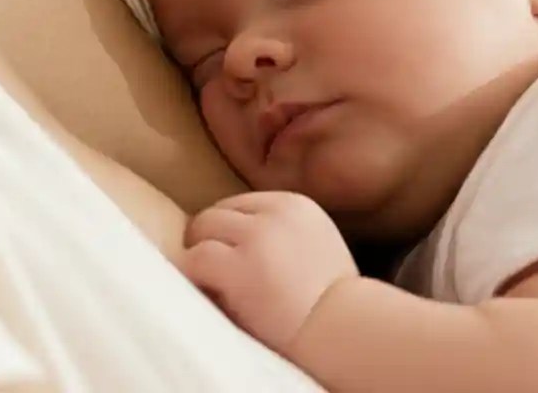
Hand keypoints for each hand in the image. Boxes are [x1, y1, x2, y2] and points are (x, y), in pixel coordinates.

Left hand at [181, 191, 357, 354]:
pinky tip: (208, 294)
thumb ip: (283, 232)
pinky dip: (194, 276)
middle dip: (210, 241)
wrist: (344, 332)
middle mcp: (275, 213)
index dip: (228, 233)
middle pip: (216, 213)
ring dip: (199, 257)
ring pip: (201, 229)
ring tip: (212, 285)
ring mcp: (256, 237)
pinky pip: (194, 259)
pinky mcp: (239, 266)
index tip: (231, 259)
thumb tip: (235, 237)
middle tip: (215, 274)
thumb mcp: (316, 245)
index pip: (240, 205)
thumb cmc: (331, 302)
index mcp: (296, 205)